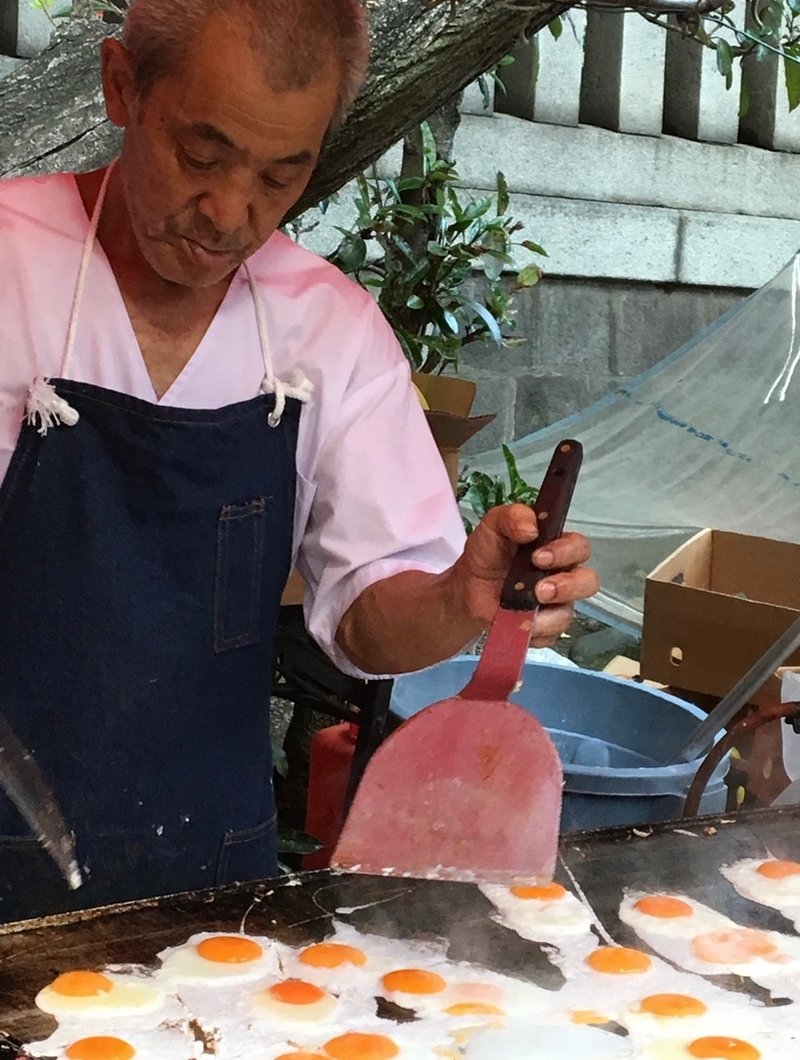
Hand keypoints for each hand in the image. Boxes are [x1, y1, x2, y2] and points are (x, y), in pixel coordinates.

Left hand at [454, 503, 598, 646]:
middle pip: (588, 582)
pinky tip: (519, 623)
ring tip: (528, 608)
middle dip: (568, 586)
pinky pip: (550, 635)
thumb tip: (531, 527)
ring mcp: (557, 604)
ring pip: (569, 613)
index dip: (566, 552)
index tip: (539, 557)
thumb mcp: (494, 525)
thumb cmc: (488, 553)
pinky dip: (535, 632)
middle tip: (540, 589)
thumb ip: (512, 516)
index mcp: (558, 547)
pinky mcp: (545, 628)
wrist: (467, 586)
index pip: (579, 547)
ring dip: (550, 614)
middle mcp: (564, 575)